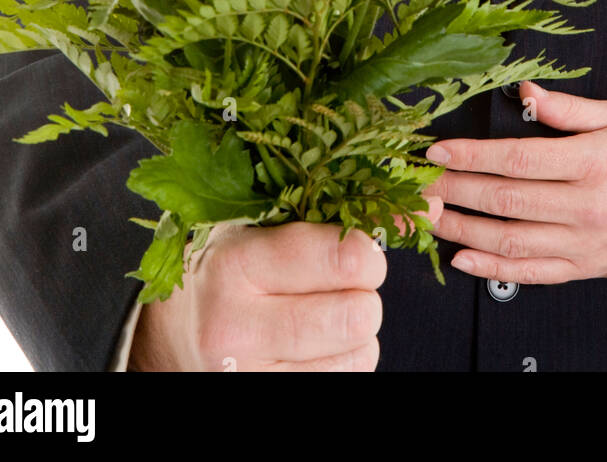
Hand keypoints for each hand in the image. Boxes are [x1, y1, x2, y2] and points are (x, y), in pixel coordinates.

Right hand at [128, 219, 401, 372]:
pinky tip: (312, 343)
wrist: (179, 331)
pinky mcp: (265, 401)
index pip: (343, 257)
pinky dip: (342, 361)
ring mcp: (249, 376)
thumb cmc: (232, 261)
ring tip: (320, 311)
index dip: (366, 249)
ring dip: (355, 332)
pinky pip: (346, 382)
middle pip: (359, 314)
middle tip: (341, 281)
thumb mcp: (267, 220)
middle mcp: (238, 326)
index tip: (356, 244)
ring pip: (360, 355)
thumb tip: (427, 205)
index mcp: (237, 261)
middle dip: (363, 293)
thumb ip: (340, 208)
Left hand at [424, 81, 606, 285]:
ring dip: (464, 230)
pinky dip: (493, 269)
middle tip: (420, 184)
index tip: (439, 152)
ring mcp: (582, 242)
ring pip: (512, 240)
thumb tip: (527, 94)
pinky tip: (464, 257)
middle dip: (456, 191)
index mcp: (592, 163)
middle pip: (507, 200)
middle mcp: (585, 206)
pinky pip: (531, 273)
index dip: (473, 156)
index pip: (519, 159)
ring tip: (430, 217)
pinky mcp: (581, 267)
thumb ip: (568, 108)